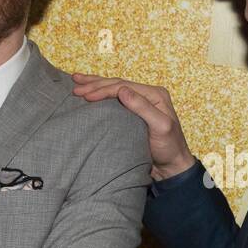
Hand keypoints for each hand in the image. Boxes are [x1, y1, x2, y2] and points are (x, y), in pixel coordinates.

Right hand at [71, 74, 193, 180]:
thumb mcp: (160, 127)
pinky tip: (89, 92)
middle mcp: (147, 95)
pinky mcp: (132, 113)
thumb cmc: (169, 148)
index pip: (124, 87)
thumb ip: (143, 108)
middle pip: (117, 85)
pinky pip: (114, 100)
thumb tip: (122, 91)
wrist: (171, 166)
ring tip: (76, 81)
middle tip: (75, 87)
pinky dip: (100, 95)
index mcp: (155, 95)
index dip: (103, 90)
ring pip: (114, 89)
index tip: (86, 96)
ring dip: (95, 85)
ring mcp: (140, 103)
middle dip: (94, 84)